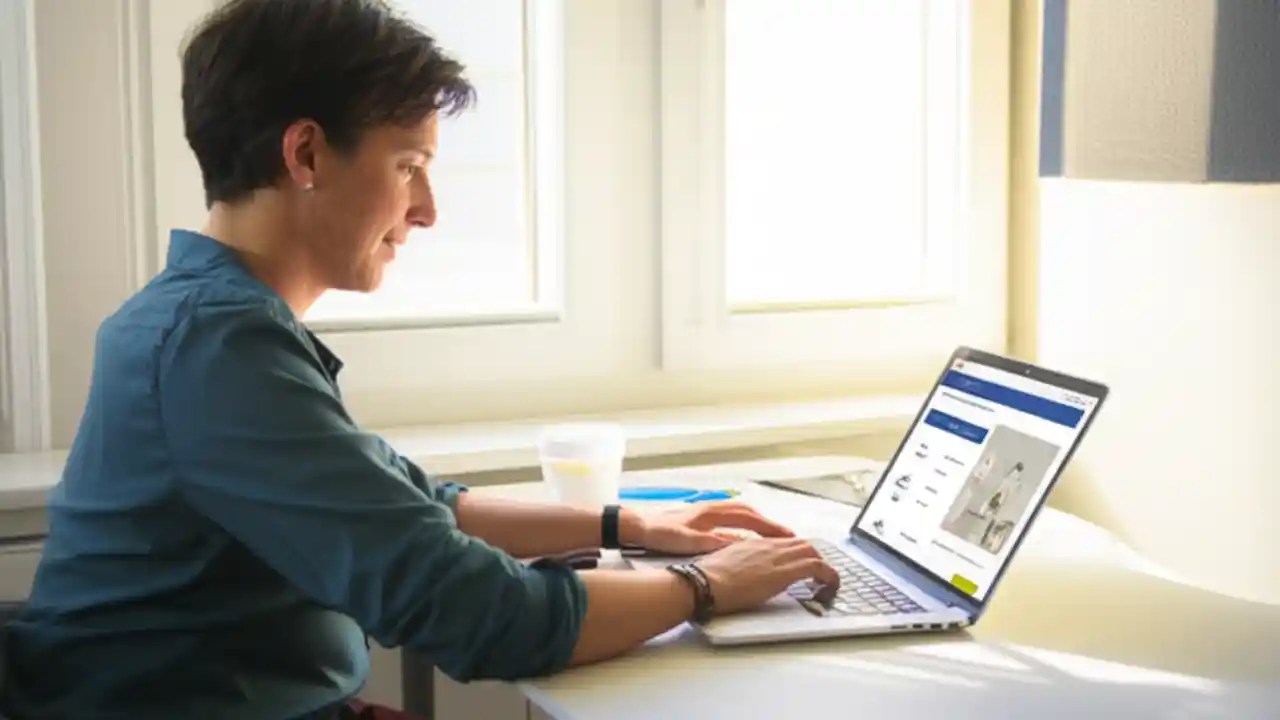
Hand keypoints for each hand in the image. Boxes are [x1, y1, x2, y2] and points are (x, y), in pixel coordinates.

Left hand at [635, 501, 794, 554]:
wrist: (637, 526)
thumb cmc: (658, 532)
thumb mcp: (686, 541)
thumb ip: (711, 542)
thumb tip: (737, 545)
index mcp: (711, 511)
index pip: (748, 517)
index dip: (769, 526)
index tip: (786, 536)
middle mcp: (712, 509)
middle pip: (749, 513)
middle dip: (769, 524)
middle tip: (788, 537)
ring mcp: (707, 514)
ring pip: (741, 517)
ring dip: (758, 525)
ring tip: (775, 538)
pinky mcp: (701, 522)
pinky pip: (730, 523)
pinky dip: (744, 529)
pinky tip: (748, 540)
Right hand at [694, 537, 839, 614]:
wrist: (703, 584)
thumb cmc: (706, 580)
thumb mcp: (725, 566)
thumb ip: (739, 565)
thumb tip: (743, 575)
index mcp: (752, 543)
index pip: (784, 542)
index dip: (797, 552)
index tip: (801, 564)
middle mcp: (767, 545)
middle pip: (802, 543)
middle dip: (814, 558)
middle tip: (818, 575)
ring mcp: (777, 556)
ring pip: (812, 551)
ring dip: (823, 567)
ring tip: (826, 583)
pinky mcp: (785, 572)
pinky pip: (817, 567)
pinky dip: (829, 576)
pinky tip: (830, 587)